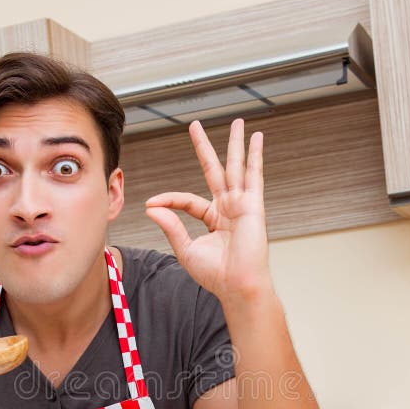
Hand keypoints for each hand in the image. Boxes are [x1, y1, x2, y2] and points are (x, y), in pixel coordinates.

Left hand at [145, 119, 273, 302]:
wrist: (236, 285)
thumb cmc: (215, 275)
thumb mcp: (185, 249)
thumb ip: (171, 226)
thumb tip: (152, 207)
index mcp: (213, 219)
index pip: (188, 200)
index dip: (169, 199)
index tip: (152, 203)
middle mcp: (228, 209)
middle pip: (214, 171)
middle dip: (205, 148)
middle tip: (195, 126)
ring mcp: (241, 205)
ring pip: (235, 168)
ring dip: (236, 144)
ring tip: (238, 122)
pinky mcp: (253, 205)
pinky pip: (254, 176)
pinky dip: (255, 156)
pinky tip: (257, 138)